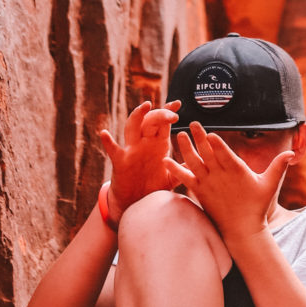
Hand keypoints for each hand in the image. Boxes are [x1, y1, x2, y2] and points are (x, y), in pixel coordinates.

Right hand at [97, 101, 182, 218]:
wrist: (136, 203)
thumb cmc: (153, 187)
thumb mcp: (172, 177)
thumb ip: (183, 168)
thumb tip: (201, 162)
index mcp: (158, 143)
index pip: (163, 122)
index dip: (168, 111)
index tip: (177, 103)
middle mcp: (144, 142)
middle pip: (150, 120)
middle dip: (160, 114)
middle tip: (171, 114)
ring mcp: (131, 150)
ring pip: (133, 127)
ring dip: (138, 116)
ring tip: (144, 106)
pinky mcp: (120, 161)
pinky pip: (113, 150)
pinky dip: (108, 142)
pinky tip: (104, 133)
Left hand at [168, 121, 293, 249]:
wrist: (242, 230)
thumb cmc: (257, 207)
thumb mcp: (270, 185)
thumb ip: (278, 166)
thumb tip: (291, 153)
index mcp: (237, 171)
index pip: (224, 153)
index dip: (216, 143)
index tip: (208, 132)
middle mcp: (220, 176)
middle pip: (208, 153)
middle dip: (200, 137)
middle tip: (193, 123)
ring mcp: (208, 184)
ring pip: (194, 162)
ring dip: (186, 148)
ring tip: (179, 135)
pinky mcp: (200, 193)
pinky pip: (185, 179)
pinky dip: (175, 170)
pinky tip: (165, 160)